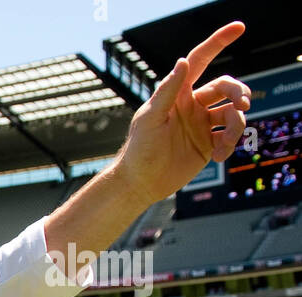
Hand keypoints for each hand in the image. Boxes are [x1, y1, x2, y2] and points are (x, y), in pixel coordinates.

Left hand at [113, 22, 248, 204]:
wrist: (140, 183)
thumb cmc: (139, 149)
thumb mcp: (150, 118)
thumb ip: (167, 91)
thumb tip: (183, 62)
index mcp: (178, 94)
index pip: (200, 60)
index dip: (218, 42)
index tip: (239, 28)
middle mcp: (192, 105)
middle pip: (226, 87)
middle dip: (239, 92)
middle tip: (243, 105)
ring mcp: (202, 124)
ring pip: (233, 113)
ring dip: (237, 124)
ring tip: (225, 142)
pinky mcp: (208, 143)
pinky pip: (230, 136)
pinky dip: (231, 144)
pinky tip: (220, 156)